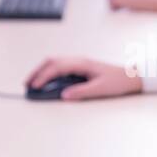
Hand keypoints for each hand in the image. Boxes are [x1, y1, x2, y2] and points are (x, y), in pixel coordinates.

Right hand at [25, 56, 141, 99]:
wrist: (130, 76)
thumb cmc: (117, 81)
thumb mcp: (100, 89)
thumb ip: (81, 92)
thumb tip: (63, 95)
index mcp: (82, 63)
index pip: (57, 67)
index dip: (43, 76)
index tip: (34, 86)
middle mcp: (78, 60)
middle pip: (51, 61)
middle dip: (37, 72)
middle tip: (26, 84)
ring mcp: (78, 63)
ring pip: (54, 63)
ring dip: (41, 71)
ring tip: (31, 83)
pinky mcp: (78, 67)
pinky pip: (59, 67)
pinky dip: (48, 72)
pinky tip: (44, 81)